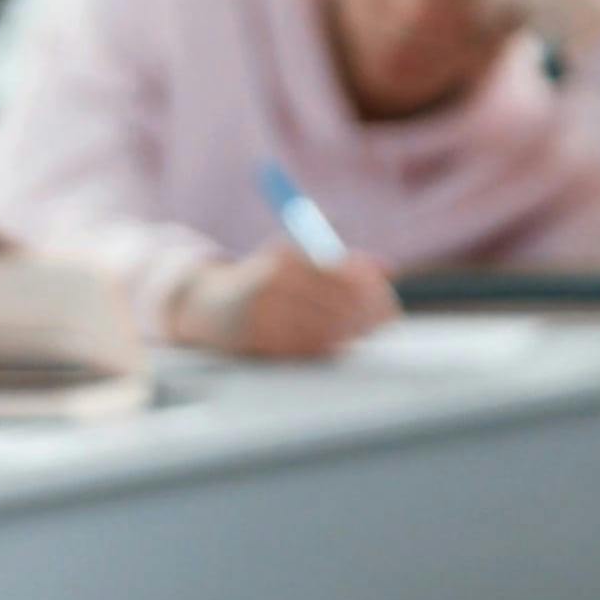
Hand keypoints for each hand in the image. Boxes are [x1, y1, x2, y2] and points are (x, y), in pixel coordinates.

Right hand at [168, 245, 396, 360]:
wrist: (210, 304)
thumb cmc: (266, 280)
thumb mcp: (297, 260)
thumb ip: (343, 261)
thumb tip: (389, 268)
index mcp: (285, 254)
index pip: (341, 269)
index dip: (373, 287)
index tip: (390, 300)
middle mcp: (273, 280)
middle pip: (337, 299)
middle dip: (368, 312)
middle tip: (387, 320)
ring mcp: (263, 310)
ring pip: (324, 326)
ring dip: (351, 332)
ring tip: (363, 333)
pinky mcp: (256, 337)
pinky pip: (303, 346)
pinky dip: (327, 346)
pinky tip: (337, 343)